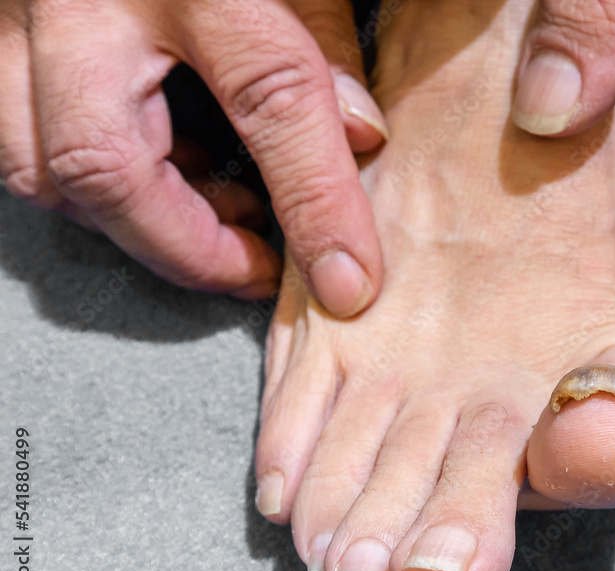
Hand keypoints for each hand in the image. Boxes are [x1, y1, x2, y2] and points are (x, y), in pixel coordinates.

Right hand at [0, 0, 387, 315]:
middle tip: (257, 267)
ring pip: (39, 165)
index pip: (272, 94)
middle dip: (187, 247)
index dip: (319, 203)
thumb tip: (361, 137)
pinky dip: (89, 184)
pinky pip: (13, 139)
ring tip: (213, 220)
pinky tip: (157, 173)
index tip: (351, 280)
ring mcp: (12, 12)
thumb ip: (322, 34)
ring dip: (132, 221)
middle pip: (105, 163)